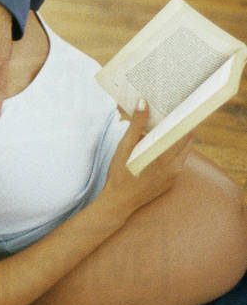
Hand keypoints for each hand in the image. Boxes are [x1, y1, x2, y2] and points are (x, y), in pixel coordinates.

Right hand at [102, 101, 193, 219]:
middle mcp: (175, 166)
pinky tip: (159, 145)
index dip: (185, 118)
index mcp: (165, 156)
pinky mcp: (171, 182)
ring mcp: (174, 175)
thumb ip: (136, 124)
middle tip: (175, 111)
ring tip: (166, 125)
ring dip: (176, 139)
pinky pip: (177, 162)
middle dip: (181, 126)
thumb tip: (143, 102)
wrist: (119, 202)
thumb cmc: (120, 174)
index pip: (184, 132)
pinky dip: (172, 151)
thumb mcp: (125, 147)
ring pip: (182, 151)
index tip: (184, 105)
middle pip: (186, 140)